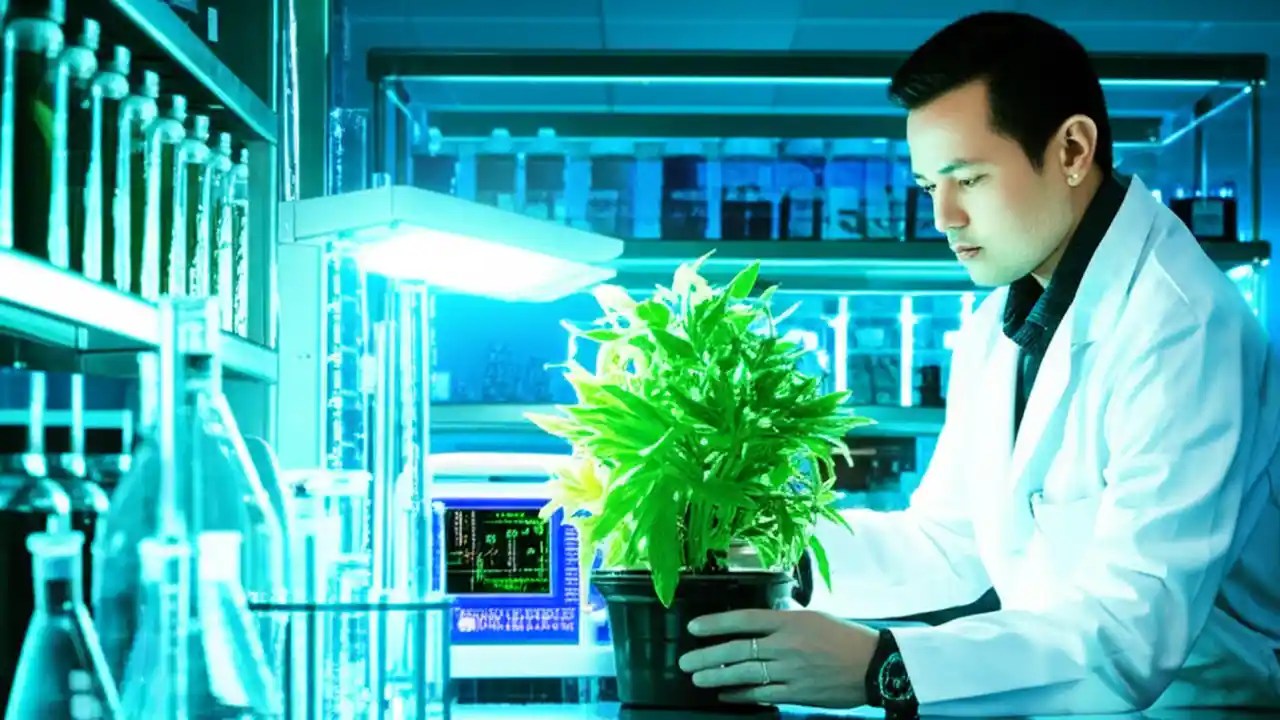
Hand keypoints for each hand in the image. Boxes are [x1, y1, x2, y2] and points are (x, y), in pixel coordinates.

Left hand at [677, 608, 879, 707]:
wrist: (875, 665)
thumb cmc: (845, 637)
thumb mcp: (813, 617)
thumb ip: (784, 621)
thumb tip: (758, 624)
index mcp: (790, 621)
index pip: (745, 619)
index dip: (716, 623)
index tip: (694, 627)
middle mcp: (787, 645)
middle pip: (737, 650)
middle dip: (707, 656)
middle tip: (685, 661)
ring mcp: (791, 671)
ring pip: (745, 673)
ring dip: (717, 677)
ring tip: (697, 678)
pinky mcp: (798, 693)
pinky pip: (762, 694)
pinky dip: (740, 694)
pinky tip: (725, 695)